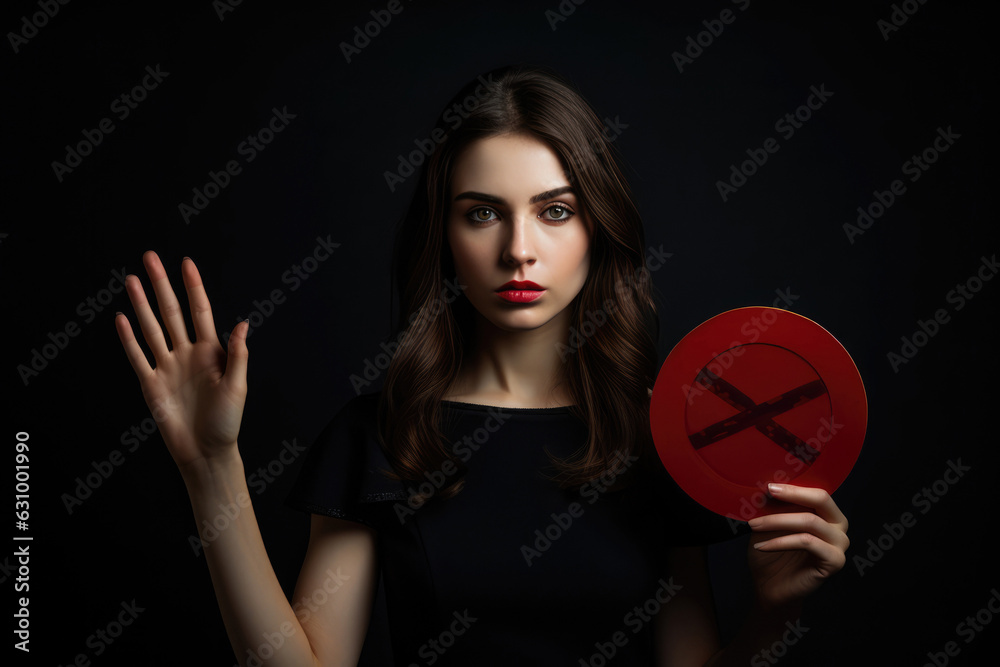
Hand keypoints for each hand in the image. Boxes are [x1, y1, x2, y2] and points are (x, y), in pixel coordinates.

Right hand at [114, 251, 249, 475]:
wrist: (206, 452)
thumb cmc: (227, 422)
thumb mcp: (238, 387)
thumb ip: (237, 355)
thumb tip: (243, 323)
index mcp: (211, 352)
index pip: (200, 311)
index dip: (193, 287)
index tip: (186, 263)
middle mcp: (187, 354)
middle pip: (171, 312)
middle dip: (161, 285)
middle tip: (150, 258)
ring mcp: (168, 367)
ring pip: (152, 328)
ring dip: (141, 305)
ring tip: (131, 279)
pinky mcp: (151, 384)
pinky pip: (138, 357)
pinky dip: (129, 339)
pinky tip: (122, 318)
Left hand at [746, 484, 848, 608]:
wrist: (770, 587)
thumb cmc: (771, 552)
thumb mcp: (769, 523)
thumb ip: (773, 505)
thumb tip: (766, 485)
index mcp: (826, 513)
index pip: (815, 491)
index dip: (793, 486)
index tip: (768, 485)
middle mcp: (838, 526)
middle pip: (822, 499)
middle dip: (792, 494)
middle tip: (768, 492)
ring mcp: (839, 544)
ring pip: (809, 521)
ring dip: (776, 521)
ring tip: (753, 525)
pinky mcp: (835, 561)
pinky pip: (806, 542)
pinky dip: (780, 541)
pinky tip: (761, 546)